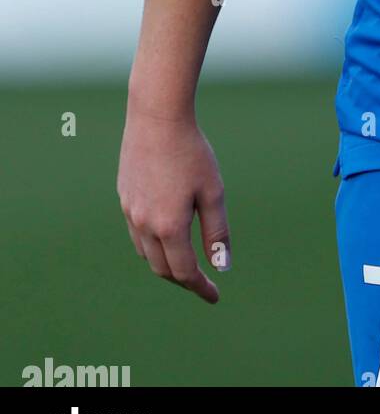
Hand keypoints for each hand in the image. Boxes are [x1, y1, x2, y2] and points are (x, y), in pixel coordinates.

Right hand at [117, 106, 229, 303]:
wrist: (156, 117)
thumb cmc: (191, 152)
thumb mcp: (213, 191)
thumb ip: (217, 232)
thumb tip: (222, 266)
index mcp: (169, 226)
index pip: (185, 272)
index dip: (201, 287)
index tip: (215, 296)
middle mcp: (144, 224)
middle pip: (163, 268)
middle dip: (184, 279)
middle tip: (204, 282)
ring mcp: (130, 212)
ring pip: (147, 254)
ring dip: (166, 264)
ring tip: (186, 264)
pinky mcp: (124, 198)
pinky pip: (137, 234)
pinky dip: (152, 245)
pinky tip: (166, 237)